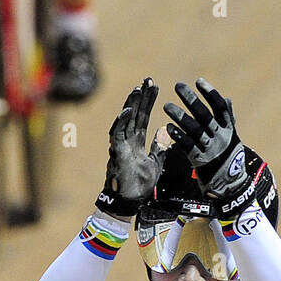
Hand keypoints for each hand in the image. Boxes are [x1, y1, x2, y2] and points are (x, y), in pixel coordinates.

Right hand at [95, 78, 163, 217]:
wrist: (131, 200)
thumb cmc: (140, 185)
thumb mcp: (156, 164)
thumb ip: (158, 148)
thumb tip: (163, 133)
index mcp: (136, 141)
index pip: (143, 117)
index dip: (148, 102)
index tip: (154, 86)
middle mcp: (127, 140)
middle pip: (135, 113)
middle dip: (141, 97)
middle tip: (148, 79)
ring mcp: (121, 144)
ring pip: (125, 119)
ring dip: (131, 104)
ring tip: (139, 89)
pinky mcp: (117, 152)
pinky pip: (117, 133)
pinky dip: (122, 121)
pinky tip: (128, 110)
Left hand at [163, 79, 270, 218]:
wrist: (230, 186)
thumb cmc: (230, 158)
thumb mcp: (233, 138)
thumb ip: (228, 119)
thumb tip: (227, 99)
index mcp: (229, 130)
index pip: (220, 107)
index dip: (210, 93)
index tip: (198, 81)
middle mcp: (220, 138)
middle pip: (205, 115)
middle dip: (191, 99)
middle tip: (178, 86)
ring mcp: (210, 149)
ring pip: (194, 130)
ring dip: (179, 116)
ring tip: (166, 106)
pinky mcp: (200, 161)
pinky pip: (187, 146)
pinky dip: (178, 136)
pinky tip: (168, 127)